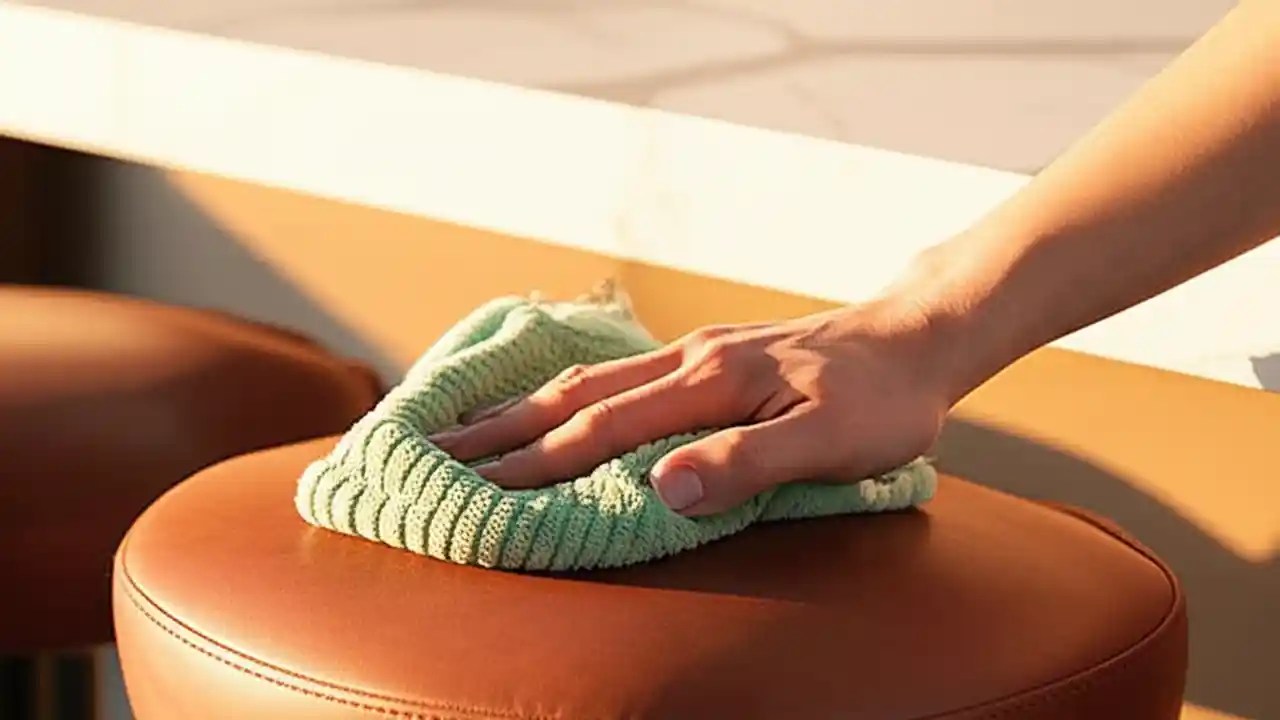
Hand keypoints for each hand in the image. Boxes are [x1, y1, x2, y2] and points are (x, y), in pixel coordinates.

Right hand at [429, 299, 953, 515]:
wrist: (918, 336)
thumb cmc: (884, 400)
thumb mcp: (832, 441)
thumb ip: (749, 461)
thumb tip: (664, 486)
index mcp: (707, 383)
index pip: (599, 430)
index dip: (532, 464)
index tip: (468, 488)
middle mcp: (687, 360)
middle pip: (573, 397)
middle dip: (499, 429)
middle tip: (428, 451)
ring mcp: (695, 353)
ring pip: (589, 381)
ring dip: (523, 407)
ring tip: (468, 428)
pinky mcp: (708, 355)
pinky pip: (619, 374)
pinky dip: (567, 393)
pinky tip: (553, 402)